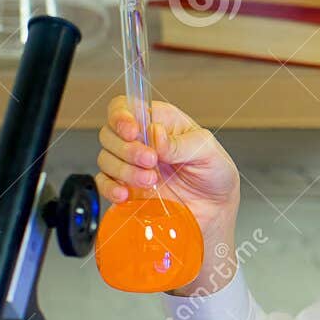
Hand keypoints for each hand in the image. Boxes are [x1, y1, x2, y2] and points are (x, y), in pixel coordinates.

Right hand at [96, 96, 241, 289]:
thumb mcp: (210, 154)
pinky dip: (109, 188)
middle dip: (127, 148)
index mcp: (162, 122)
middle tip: (152, 161)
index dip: (122, 116)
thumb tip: (157, 134)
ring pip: (105, 158)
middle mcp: (142, 141)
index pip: (127, 107)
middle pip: (110, 133)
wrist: (215, 212)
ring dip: (124, 169)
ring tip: (151, 180)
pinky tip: (125, 193)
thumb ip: (183, 143)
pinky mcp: (125, 187)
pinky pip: (104, 183)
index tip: (133, 131)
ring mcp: (131, 165)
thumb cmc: (215, 176)